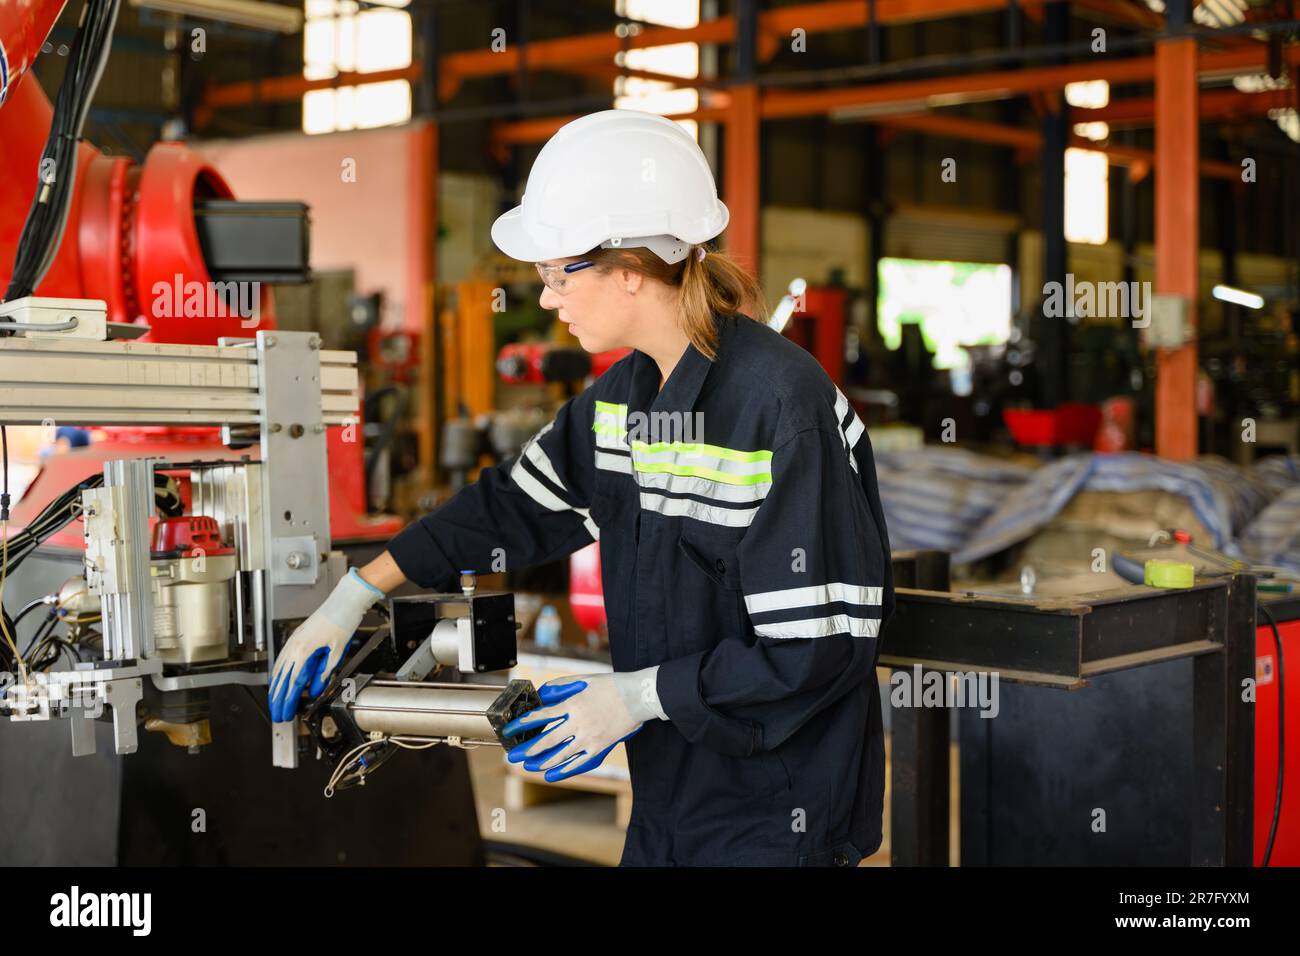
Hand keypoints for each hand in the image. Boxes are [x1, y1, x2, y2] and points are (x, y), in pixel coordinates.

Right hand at [267, 568, 384, 721]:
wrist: (341, 603)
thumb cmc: (341, 623)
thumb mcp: (337, 653)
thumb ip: (324, 674)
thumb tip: (315, 690)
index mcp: (303, 652)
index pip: (294, 683)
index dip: (289, 701)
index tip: (286, 714)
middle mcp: (294, 647)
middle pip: (282, 680)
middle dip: (278, 700)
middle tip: (277, 715)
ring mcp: (292, 642)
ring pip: (279, 671)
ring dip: (275, 689)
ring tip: (275, 703)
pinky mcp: (294, 640)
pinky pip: (282, 661)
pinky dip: (278, 675)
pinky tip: (278, 682)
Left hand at [503, 668, 665, 782]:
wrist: (638, 697)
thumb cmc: (612, 685)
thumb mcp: (584, 680)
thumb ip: (561, 687)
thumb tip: (543, 695)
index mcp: (573, 704)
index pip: (541, 716)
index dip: (523, 724)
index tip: (509, 730)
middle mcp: (579, 723)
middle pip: (547, 739)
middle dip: (527, 749)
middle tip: (513, 755)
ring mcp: (589, 737)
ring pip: (560, 754)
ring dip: (541, 761)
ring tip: (529, 766)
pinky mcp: (600, 747)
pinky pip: (579, 762)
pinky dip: (563, 769)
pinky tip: (551, 774)